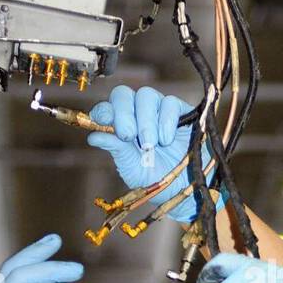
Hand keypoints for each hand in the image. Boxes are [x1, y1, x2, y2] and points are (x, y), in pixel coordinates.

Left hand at [86, 85, 221, 222]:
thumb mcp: (134, 170)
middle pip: (123, 94)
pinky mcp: (181, 111)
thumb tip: (93, 137)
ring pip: (146, 95)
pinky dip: (166, 120)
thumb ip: (117, 150)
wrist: (189, 188)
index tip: (105, 122)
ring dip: (145, 120)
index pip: (107, 108)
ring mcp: (159, 111)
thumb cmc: (158, 181)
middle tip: (128, 136)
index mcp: (121, 128)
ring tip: (151, 144)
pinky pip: (170, 103)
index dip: (103, 111)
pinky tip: (166, 141)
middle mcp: (138, 114)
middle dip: (123, 113)